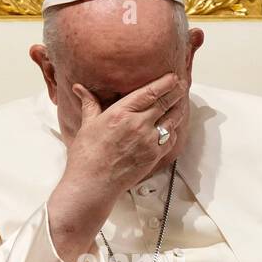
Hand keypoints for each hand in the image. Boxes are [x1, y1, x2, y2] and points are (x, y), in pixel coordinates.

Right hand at [64, 71, 186, 195]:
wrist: (93, 184)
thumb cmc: (87, 157)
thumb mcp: (87, 125)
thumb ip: (89, 104)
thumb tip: (80, 88)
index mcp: (121, 113)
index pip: (149, 93)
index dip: (164, 83)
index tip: (171, 76)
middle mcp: (138, 125)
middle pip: (164, 103)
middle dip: (175, 92)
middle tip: (181, 85)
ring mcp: (148, 141)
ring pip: (171, 121)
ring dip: (178, 110)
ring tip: (180, 102)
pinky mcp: (153, 156)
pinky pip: (170, 140)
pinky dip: (173, 131)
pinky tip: (172, 127)